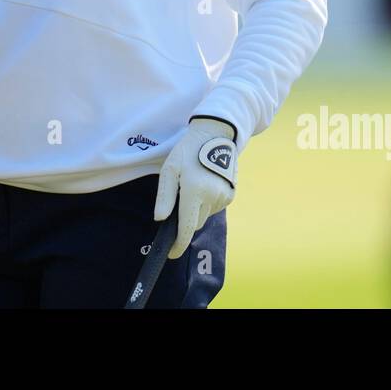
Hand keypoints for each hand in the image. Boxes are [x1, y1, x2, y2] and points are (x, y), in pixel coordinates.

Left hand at [153, 117, 236, 258]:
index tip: (171, 253)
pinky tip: (203, 185)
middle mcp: (212, 197)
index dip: (179, 244)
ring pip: (204, 216)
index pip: (187, 226)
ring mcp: (224, 197)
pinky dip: (205, 203)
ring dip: (195, 210)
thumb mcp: (169, 170)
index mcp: (195, 190)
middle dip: (184, 221)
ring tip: (191, 187)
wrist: (215, 136)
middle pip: (194, 223)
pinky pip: (213, 208)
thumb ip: (165, 196)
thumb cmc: (187, 151)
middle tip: (177, 204)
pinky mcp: (230, 195)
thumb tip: (160, 219)